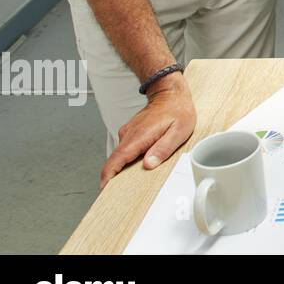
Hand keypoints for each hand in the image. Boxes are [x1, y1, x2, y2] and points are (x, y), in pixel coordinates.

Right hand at [100, 72, 195, 187]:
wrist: (170, 92)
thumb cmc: (177, 110)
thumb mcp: (178, 131)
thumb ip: (163, 148)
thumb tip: (148, 164)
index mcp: (138, 136)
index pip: (116, 160)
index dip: (108, 177)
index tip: (105, 190)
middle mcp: (129, 135)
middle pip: (115, 160)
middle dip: (116, 177)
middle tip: (123, 191)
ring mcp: (129, 133)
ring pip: (121, 155)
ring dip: (125, 167)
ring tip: (136, 178)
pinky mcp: (132, 132)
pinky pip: (127, 149)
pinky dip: (130, 158)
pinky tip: (142, 162)